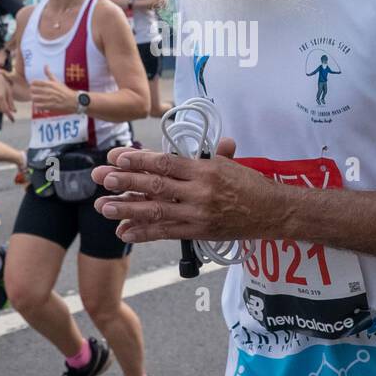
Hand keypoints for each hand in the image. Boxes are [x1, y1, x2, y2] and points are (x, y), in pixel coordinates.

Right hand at [0, 71, 15, 120]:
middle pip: (1, 110)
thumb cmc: (4, 85)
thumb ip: (11, 103)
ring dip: (0, 108)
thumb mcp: (9, 93)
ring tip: (3, 101)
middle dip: (5, 110)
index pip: (5, 109)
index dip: (9, 116)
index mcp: (0, 97)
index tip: (13, 120)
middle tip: (8, 105)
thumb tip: (14, 111)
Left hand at [29, 65, 76, 111]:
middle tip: (34, 92)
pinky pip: (38, 105)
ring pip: (34, 98)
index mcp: (50, 84)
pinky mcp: (49, 106)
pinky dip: (36, 105)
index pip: (35, 82)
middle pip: (33, 90)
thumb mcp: (57, 81)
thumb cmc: (64, 90)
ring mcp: (49, 99)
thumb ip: (49, 74)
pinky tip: (38, 104)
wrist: (72, 101)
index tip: (34, 85)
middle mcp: (48, 91)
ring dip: (34, 98)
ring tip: (35, 98)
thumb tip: (45, 65)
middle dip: (32, 91)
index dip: (33, 84)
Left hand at [91, 138, 281, 243]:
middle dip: (125, 181)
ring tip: (104, 206)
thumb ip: (210, 155)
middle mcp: (198, 191)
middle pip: (155, 185)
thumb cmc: (252, 186)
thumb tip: (204, 143)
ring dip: (127, 208)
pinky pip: (165, 232)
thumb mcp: (231, 164)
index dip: (138, 160)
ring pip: (155, 210)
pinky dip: (143, 232)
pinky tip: (124, 231)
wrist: (273, 213)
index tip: (118, 157)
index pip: (165, 162)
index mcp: (204, 169)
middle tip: (102, 177)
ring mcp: (197, 214)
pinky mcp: (197, 232)